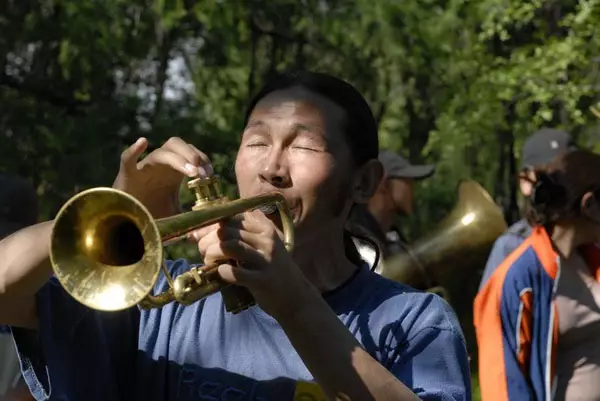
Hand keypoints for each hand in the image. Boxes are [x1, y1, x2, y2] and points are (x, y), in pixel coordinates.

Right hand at [112, 137, 212, 217]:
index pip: (191, 154)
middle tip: (203, 172)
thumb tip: (207, 225)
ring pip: (160, 153)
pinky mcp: (127, 174)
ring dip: (178, 159)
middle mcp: (160, 164)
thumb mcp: (174, 214)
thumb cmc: (150, 211)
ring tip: (191, 171)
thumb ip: (190, 217)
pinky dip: (134, 150)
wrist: (125, 218)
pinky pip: (127, 158)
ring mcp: (144, 167)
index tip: (210, 174)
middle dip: (192, 155)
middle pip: (177, 145)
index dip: (202, 160)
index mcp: (173, 169)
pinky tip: (143, 142)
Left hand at [192, 211, 316, 318]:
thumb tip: (199, 232)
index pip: (232, 218)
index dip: (211, 226)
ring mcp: (266, 259)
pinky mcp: (263, 280)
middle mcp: (267, 240)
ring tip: (209, 262)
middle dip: (208, 241)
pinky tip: (221, 274)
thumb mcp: (262, 245)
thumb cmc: (272, 268)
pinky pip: (235, 272)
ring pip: (229, 247)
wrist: (295, 295)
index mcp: (265, 228)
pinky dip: (222, 272)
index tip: (200, 236)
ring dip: (212, 254)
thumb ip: (239, 235)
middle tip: (203, 252)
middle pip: (227, 231)